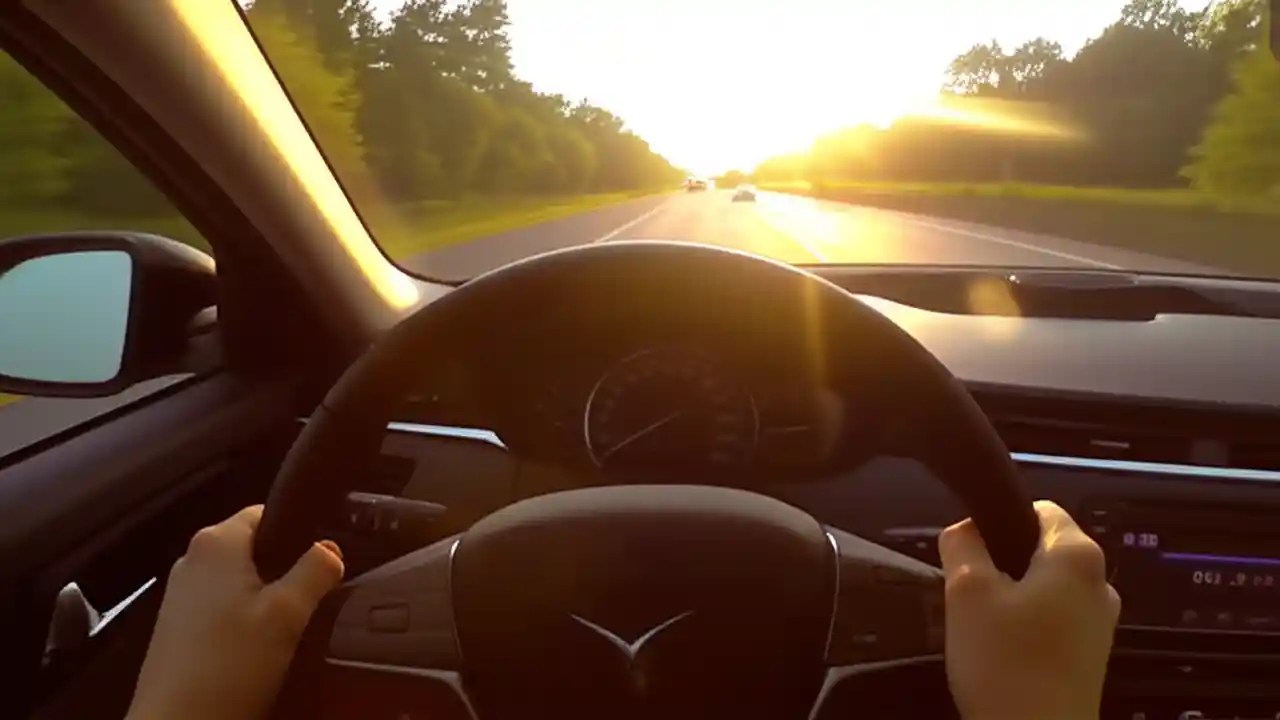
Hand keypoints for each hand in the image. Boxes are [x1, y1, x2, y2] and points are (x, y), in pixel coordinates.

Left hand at [126, 505, 343, 719]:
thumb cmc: (232, 663)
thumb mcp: (287, 615)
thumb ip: (315, 571)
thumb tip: (331, 548)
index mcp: (216, 541)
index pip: (268, 513)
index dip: (301, 531)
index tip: (325, 561)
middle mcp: (192, 558)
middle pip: (254, 548)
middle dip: (286, 568)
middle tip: (317, 597)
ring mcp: (179, 594)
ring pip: (239, 581)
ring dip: (267, 598)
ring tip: (293, 626)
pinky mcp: (176, 627)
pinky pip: (222, 607)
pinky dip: (244, 620)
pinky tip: (261, 648)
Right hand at [939, 500, 1119, 719]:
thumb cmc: (1004, 663)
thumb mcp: (966, 592)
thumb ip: (961, 544)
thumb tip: (965, 528)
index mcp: (1078, 555)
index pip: (1036, 508)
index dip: (996, 523)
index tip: (968, 557)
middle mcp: (1100, 582)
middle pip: (1039, 550)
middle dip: (1001, 564)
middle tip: (969, 595)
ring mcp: (1100, 622)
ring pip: (1044, 587)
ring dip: (1011, 598)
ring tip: (983, 628)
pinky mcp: (1091, 655)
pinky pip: (1052, 620)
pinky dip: (1026, 626)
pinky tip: (1003, 653)